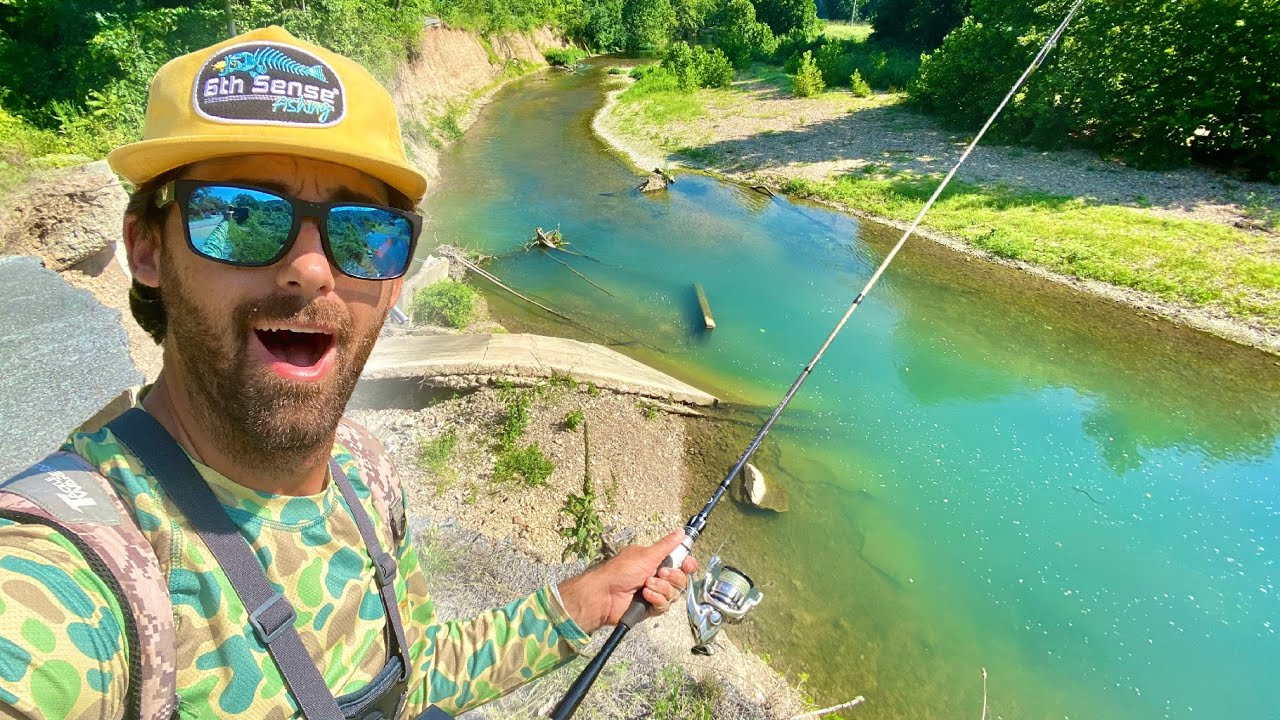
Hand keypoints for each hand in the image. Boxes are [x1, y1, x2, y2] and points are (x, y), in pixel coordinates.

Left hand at [558, 529, 699, 633]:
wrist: (606, 594)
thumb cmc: (621, 570)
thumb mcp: (646, 555)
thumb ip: (666, 545)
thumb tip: (680, 531)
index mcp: (657, 561)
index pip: (681, 563)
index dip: (688, 564)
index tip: (688, 564)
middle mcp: (658, 577)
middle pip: (681, 579)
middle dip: (673, 576)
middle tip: (660, 573)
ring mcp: (655, 592)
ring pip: (674, 593)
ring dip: (662, 588)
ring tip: (646, 585)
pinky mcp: (652, 607)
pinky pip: (664, 605)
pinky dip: (656, 599)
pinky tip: (645, 595)